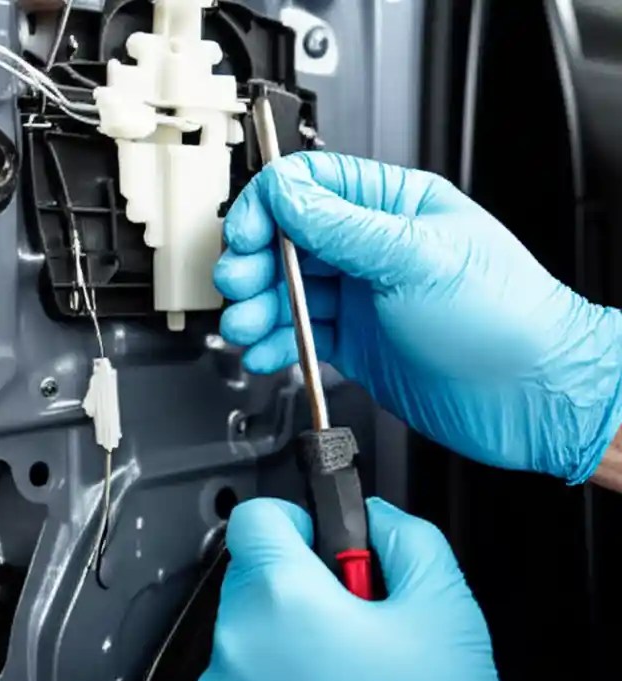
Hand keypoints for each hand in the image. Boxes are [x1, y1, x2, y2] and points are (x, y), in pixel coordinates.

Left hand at [195, 497, 504, 680]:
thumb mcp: (445, 618)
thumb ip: (408, 542)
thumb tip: (378, 519)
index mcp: (280, 598)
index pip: (255, 517)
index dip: (297, 520)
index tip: (328, 544)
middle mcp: (235, 643)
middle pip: (254, 578)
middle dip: (305, 588)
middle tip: (363, 623)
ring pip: (251, 636)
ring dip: (294, 642)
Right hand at [214, 152, 621, 482]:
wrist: (535, 400)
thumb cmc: (507, 319)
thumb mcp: (416, 259)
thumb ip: (341, 226)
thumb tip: (284, 193)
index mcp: (393, 205)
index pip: (310, 185)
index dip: (268, 206)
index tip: (245, 235)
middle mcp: (372, 246)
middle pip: (286, 238)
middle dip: (254, 262)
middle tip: (240, 285)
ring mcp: (362, 296)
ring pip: (286, 289)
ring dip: (258, 307)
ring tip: (248, 327)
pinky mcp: (355, 342)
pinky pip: (299, 334)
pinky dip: (276, 343)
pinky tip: (268, 351)